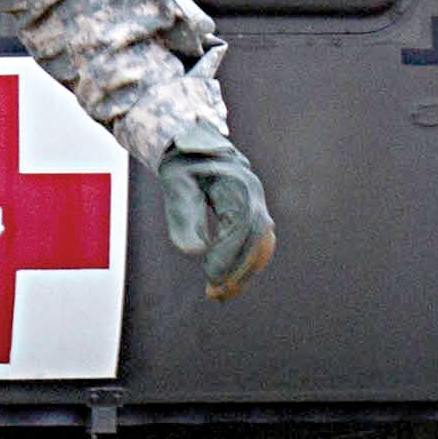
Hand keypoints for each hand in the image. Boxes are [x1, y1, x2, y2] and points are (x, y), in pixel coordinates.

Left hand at [152, 141, 275, 301]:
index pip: (240, 227)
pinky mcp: (254, 212)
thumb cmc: (181, 164)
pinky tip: (228, 280)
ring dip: (245, 271)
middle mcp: (253, 193)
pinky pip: (258, 242)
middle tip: (216, 295)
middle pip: (258, 239)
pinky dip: (247, 263)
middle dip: (239, 270)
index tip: (211, 279)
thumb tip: (194, 252)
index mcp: (236, 184)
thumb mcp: (175, 184)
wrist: (191, 143)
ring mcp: (257, 202)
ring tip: (221, 294)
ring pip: (262, 244)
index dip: (228, 255)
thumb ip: (183, 214)